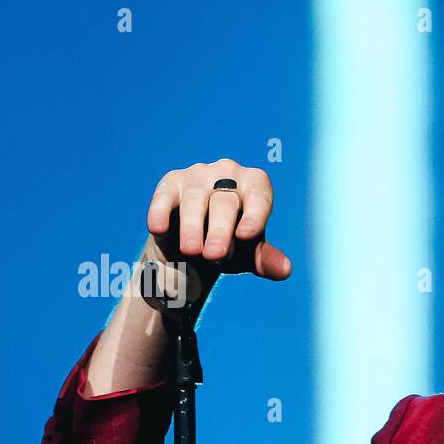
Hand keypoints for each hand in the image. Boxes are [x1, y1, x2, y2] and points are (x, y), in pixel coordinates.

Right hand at [143, 158, 292, 304]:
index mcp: (255, 186)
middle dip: (220, 230)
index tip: (246, 237)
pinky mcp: (170, 184)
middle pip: (226, 202)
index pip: (259, 197)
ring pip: (196, 199)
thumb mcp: (247, 255)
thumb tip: (285, 270)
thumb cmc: (229, 247)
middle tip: (214, 255)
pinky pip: (165, 196)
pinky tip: (158, 228)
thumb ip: (264, 259)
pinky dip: (160, 211)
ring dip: (193, 227)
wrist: (193, 252)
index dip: (254, 216)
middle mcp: (228, 173)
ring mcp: (198, 175)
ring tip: (192, 252)